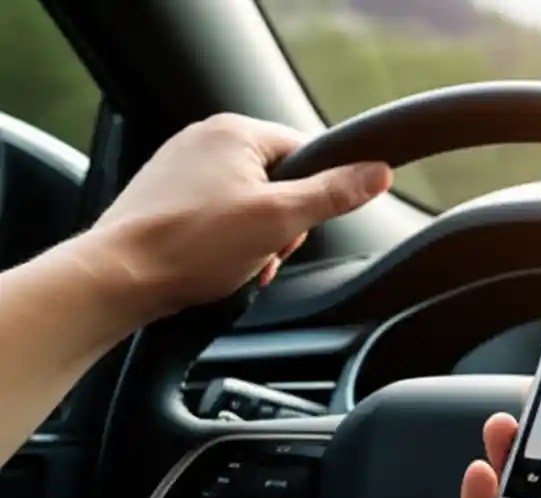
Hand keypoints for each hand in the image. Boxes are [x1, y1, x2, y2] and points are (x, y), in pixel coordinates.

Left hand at [77, 113, 391, 321]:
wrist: (118, 278)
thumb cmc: (190, 246)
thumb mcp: (280, 221)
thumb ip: (334, 194)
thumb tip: (378, 173)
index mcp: (235, 132)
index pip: (307, 153)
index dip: (314, 197)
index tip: (299, 228)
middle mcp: (205, 139)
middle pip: (279, 181)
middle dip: (281, 225)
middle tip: (265, 251)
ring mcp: (180, 166)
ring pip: (248, 202)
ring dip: (256, 239)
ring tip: (237, 263)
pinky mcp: (165, 195)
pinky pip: (217, 214)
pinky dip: (225, 242)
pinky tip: (215, 265)